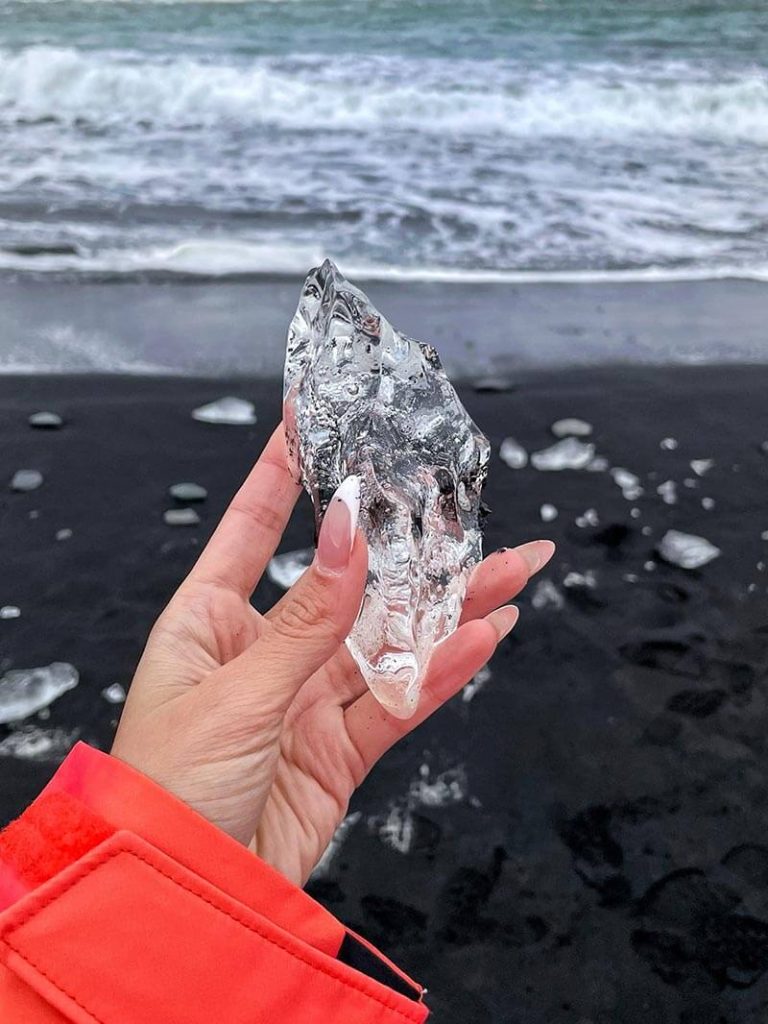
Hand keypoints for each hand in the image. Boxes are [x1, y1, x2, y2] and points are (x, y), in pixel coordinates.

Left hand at [112, 425, 554, 885]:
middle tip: (463, 506)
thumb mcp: (239, 692)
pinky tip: (487, 635)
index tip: (317, 418)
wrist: (184, 901)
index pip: (254, 526)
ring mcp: (304, 701)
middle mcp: (261, 650)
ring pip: (387, 640)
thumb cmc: (171, 788)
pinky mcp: (338, 750)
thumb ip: (308, 618)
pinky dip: (443, 670)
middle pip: (347, 584)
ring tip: (513, 567)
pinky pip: (399, 699)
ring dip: (451, 606)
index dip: (287, 471)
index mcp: (209, 621)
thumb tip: (351, 532)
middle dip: (407, 548)